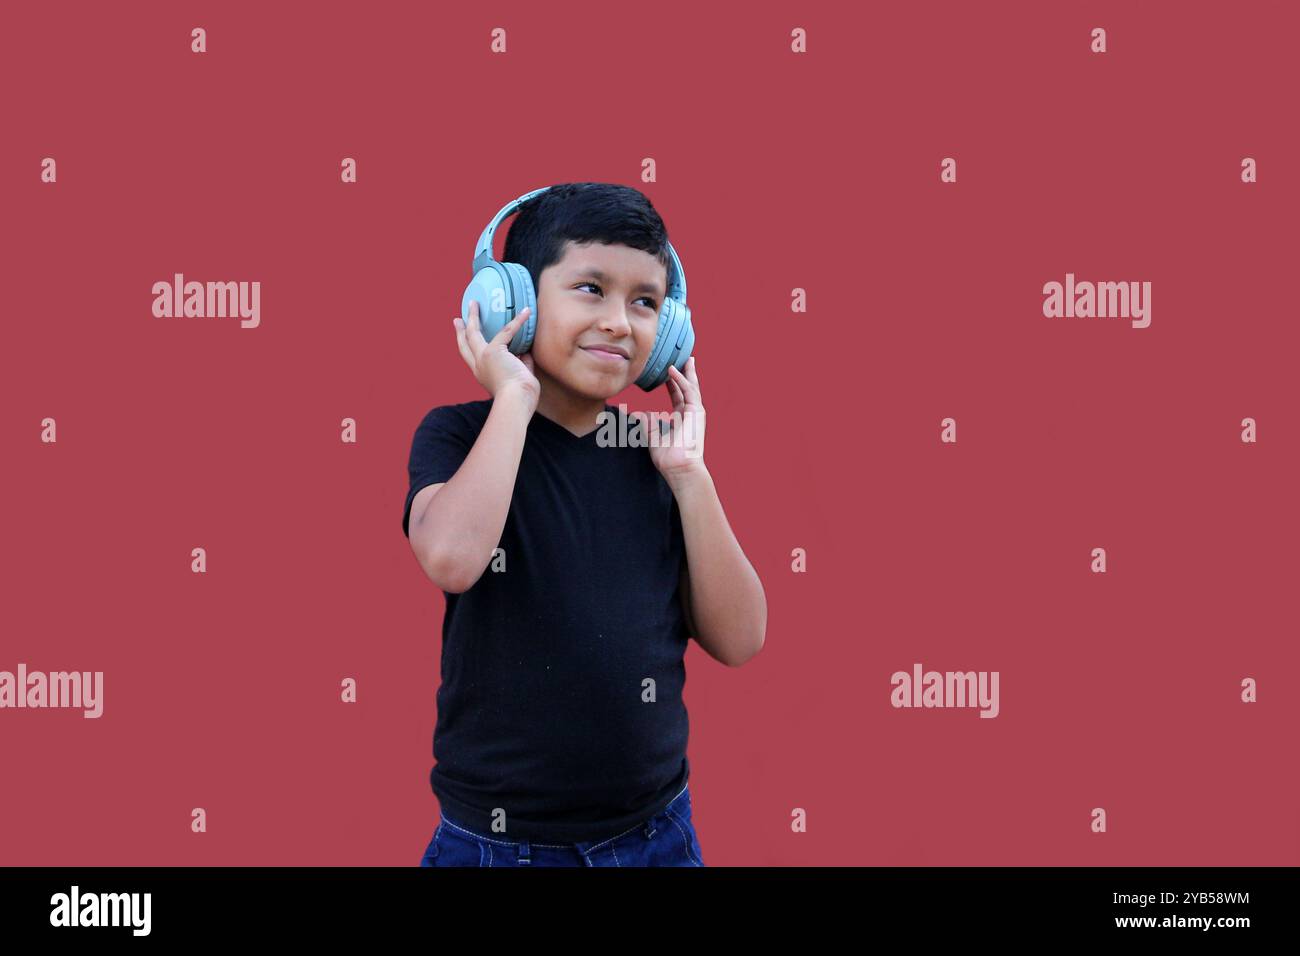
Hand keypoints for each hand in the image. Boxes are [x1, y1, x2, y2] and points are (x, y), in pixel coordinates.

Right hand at [454, 300, 540, 406]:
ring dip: (474, 316)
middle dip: (461, 330)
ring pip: (474, 333)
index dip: (468, 347)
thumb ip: (520, 364)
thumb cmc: (521, 396)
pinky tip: (526, 312)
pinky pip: (507, 331)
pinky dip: (518, 321)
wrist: (516, 402)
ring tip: (474, 304)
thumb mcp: (518, 377)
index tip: (465, 338)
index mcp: (482, 375)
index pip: (472, 359)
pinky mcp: (494, 352)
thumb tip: (524, 352)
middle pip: (465, 344)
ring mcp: (483, 358)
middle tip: (457, 319)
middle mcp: (478, 366)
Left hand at [631, 356, 705, 485]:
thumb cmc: (668, 457)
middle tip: (685, 358)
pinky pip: (688, 391)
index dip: (673, 383)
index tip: (667, 372)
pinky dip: (680, 380)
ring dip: (687, 372)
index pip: (678, 396)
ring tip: (684, 358)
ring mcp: (696, 412)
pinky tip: (672, 370)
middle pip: (689, 388)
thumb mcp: (653, 436)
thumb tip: (639, 414)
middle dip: (686, 373)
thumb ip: (648, 424)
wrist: (679, 467)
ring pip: (692, 387)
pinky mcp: (697, 412)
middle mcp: (691, 414)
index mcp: (682, 419)